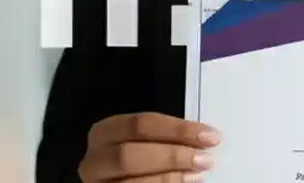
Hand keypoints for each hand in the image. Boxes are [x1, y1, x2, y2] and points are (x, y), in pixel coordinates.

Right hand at [78, 112, 219, 181]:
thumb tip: (204, 138)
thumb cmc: (139, 155)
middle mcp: (94, 161)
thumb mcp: (145, 141)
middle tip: (204, 159)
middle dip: (171, 157)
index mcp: (105, 133)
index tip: (209, 135)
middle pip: (129, 156)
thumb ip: (166, 137)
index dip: (177, 129)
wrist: (119, 177)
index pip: (140, 124)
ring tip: (197, 174)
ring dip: (170, 178)